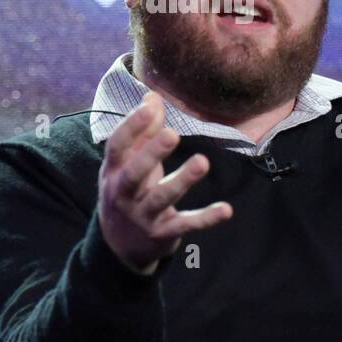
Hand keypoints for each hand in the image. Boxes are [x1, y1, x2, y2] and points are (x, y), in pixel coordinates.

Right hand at [97, 91, 233, 274]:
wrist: (120, 245)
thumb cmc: (130, 191)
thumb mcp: (129, 164)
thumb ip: (143, 131)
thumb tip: (152, 96)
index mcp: (114, 171)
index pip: (118, 146)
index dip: (131, 126)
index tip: (149, 107)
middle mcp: (124, 193)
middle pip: (134, 173)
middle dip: (151, 154)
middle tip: (172, 134)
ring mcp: (143, 215)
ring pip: (161, 198)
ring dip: (182, 181)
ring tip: (202, 162)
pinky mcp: (163, 233)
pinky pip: (185, 225)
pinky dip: (206, 218)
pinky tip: (227, 209)